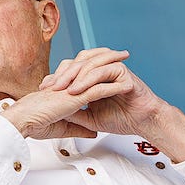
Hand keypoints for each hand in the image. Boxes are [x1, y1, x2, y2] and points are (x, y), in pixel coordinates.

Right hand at [0, 47, 130, 139]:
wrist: (22, 122)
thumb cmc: (34, 124)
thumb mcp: (63, 127)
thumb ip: (80, 127)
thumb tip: (94, 132)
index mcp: (63, 88)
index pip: (83, 73)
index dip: (96, 66)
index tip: (108, 64)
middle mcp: (68, 84)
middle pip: (91, 65)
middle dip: (106, 57)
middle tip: (120, 53)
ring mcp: (72, 88)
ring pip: (96, 72)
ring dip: (114, 65)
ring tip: (126, 59)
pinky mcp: (75, 96)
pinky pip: (99, 89)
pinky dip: (114, 87)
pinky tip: (127, 85)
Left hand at [19, 46, 184, 155]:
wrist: (142, 122)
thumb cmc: (121, 119)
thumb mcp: (89, 117)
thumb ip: (73, 112)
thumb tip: (53, 112)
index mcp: (94, 75)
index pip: (71, 68)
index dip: (56, 77)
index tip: (42, 89)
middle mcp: (102, 67)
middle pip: (77, 62)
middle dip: (61, 74)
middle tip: (49, 88)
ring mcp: (113, 67)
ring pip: (89, 64)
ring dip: (74, 76)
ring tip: (62, 90)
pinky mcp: (123, 71)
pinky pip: (103, 71)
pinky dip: (89, 80)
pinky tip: (78, 90)